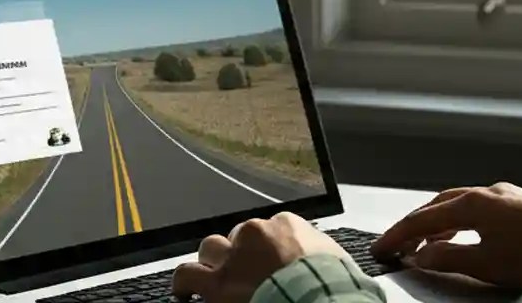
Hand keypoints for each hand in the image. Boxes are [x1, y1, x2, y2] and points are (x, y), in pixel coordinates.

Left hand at [172, 212, 348, 302]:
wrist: (317, 300)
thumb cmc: (332, 285)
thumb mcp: (337, 260)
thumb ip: (322, 254)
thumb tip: (330, 264)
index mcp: (287, 225)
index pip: (271, 228)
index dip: (269, 248)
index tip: (272, 262)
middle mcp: (256, 234)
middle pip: (239, 235)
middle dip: (241, 252)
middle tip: (247, 273)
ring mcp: (233, 257)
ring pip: (211, 248)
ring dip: (212, 263)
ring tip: (214, 278)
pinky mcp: (216, 284)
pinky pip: (187, 275)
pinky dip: (184, 285)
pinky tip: (185, 294)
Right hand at [370, 182, 521, 289]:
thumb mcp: (487, 263)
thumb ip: (449, 259)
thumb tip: (421, 256)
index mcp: (474, 202)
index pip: (423, 218)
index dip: (398, 235)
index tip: (382, 248)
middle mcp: (488, 191)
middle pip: (439, 205)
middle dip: (415, 225)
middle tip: (398, 245)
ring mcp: (506, 195)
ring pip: (460, 204)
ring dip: (439, 224)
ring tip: (427, 246)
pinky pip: (479, 208)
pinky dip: (461, 223)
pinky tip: (466, 238)